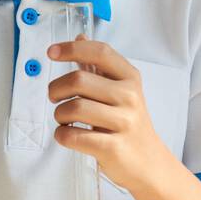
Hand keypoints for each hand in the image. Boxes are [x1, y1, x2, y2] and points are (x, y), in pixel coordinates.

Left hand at [47, 37, 172, 191]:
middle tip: (55, 97)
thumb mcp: (120, 91)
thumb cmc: (128, 124)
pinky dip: (62, 135)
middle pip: (79, 80)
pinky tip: (68, 135)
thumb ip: (99, 66)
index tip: (51, 52)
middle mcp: (130, 96)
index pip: (100, 52)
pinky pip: (73, 136)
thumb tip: (79, 37)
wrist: (149, 162)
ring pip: (73, 108)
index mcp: (130, 78)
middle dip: (56, 89)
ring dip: (59, 115)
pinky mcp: (113, 147)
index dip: (72, 49)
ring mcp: (123, 122)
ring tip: (64, 120)